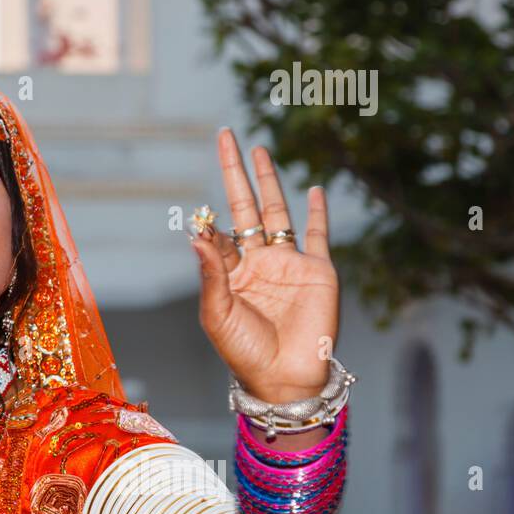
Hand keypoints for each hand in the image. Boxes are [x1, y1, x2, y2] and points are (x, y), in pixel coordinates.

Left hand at [191, 128, 339, 403]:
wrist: (285, 377)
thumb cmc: (244, 350)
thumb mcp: (217, 312)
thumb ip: (211, 271)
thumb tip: (195, 232)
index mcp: (231, 271)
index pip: (219, 232)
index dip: (211, 219)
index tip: (202, 211)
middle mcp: (259, 261)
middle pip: (245, 205)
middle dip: (236, 172)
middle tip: (226, 136)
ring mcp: (289, 263)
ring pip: (277, 211)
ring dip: (269, 180)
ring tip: (259, 150)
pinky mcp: (318, 271)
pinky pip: (317, 234)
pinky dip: (317, 211)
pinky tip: (312, 189)